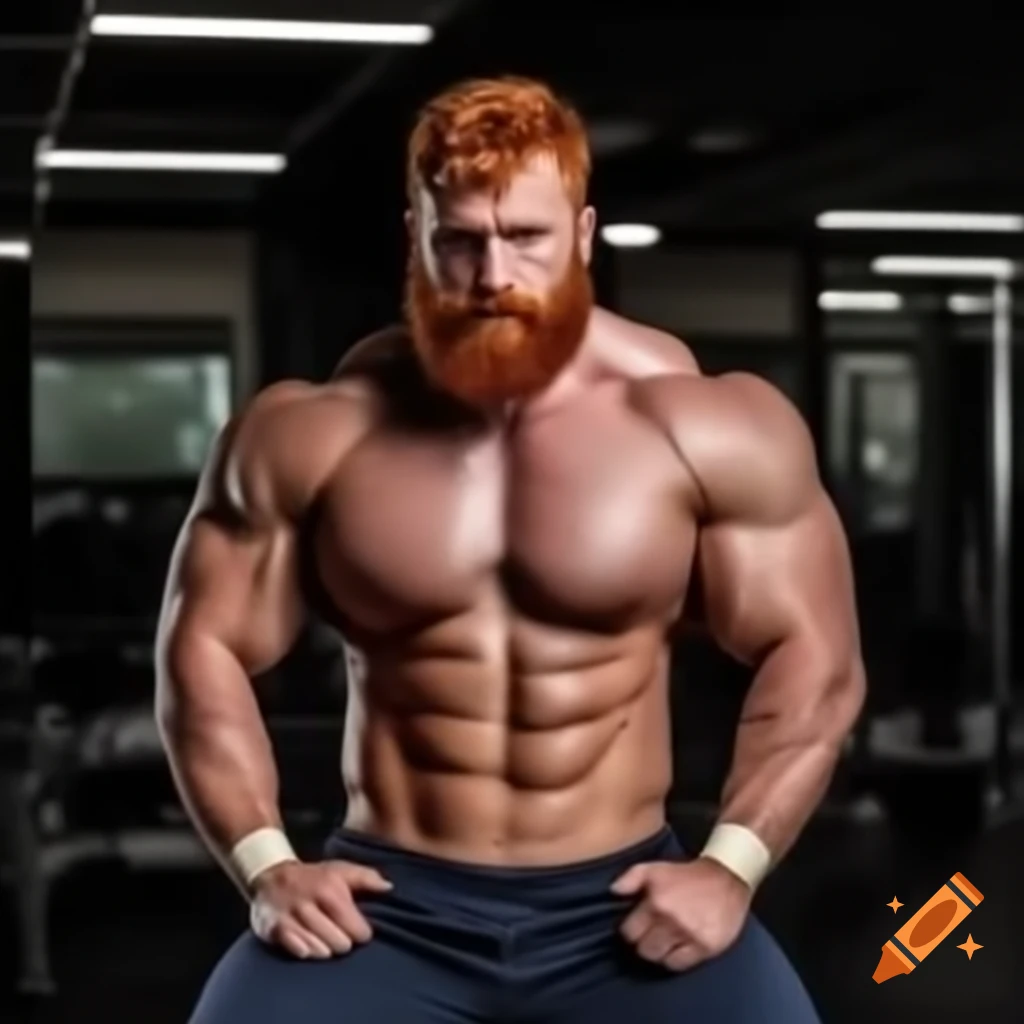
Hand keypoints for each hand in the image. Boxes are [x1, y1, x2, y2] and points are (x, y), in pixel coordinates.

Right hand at [249, 860, 392, 958]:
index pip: (358, 929)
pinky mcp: (275, 930)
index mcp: (330, 889)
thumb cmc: (313, 877)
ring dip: (325, 949)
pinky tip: (308, 944)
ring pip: (320, 951)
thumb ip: (367, 878)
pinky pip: (298, 952)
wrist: (270, 875)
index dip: (361, 933)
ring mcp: (291, 918)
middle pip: (340, 944)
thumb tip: (390, 888)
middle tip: (339, 934)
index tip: (357, 928)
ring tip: (324, 939)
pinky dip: (306, 951)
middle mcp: (310, 904)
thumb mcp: (341, 870)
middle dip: (343, 943)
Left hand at [610, 857, 751, 971]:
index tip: (635, 927)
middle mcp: (671, 921)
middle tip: (650, 936)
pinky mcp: (707, 947)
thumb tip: (612, 891)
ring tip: (663, 942)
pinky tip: (678, 948)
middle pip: (643, 949)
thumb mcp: (656, 868)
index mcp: (656, 901)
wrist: (727, 877)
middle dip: (643, 944)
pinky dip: (675, 959)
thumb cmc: (686, 875)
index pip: (629, 932)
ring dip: (659, 953)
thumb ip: (630, 878)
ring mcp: (690, 936)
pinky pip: (680, 965)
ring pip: (660, 959)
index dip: (630, 931)